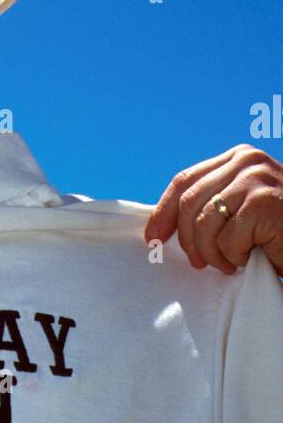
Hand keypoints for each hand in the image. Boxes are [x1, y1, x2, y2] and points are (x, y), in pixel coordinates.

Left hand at [143, 144, 282, 276]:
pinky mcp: (265, 203)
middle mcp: (246, 162)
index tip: (153, 237)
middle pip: (189, 203)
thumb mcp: (241, 208)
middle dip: (186, 240)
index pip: (185, 180)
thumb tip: (161, 225)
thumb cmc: (279, 229)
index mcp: (237, 158)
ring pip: (204, 224)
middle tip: (198, 263)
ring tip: (229, 262)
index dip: (163, 211)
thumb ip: (211, 205)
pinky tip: (249, 258)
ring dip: (212, 253)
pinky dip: (233, 257)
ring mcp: (256, 179)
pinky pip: (228, 239)